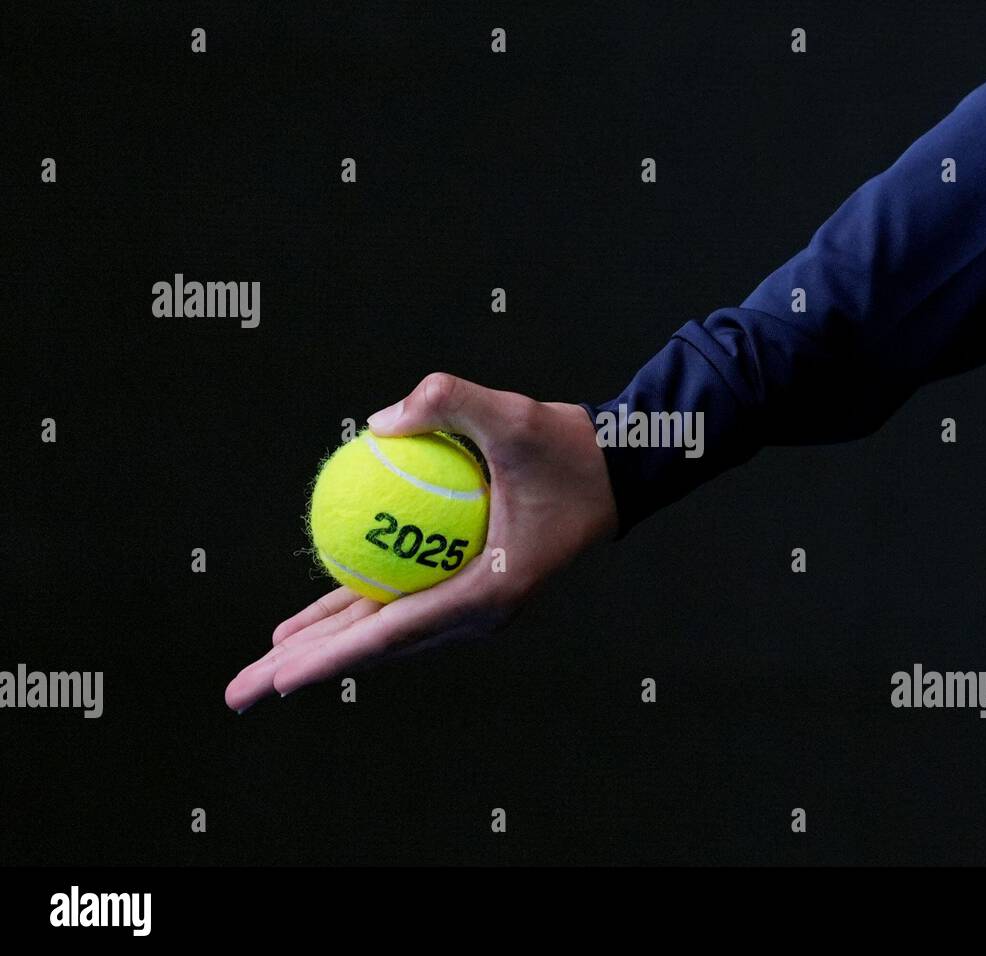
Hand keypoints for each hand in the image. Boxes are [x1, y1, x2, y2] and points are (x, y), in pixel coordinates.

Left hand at [224, 373, 617, 711]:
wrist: (616, 471)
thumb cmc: (568, 449)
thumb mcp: (513, 415)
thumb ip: (447, 403)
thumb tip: (376, 423)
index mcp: (487, 592)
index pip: (394, 630)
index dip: (332, 655)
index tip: (279, 675)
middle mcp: (476, 613)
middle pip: (376, 647)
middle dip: (305, 673)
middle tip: (240, 693)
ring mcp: (470, 603)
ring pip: (382, 632)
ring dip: (324, 649)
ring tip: (262, 667)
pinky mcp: (467, 587)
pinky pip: (398, 604)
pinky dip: (353, 614)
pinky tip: (313, 620)